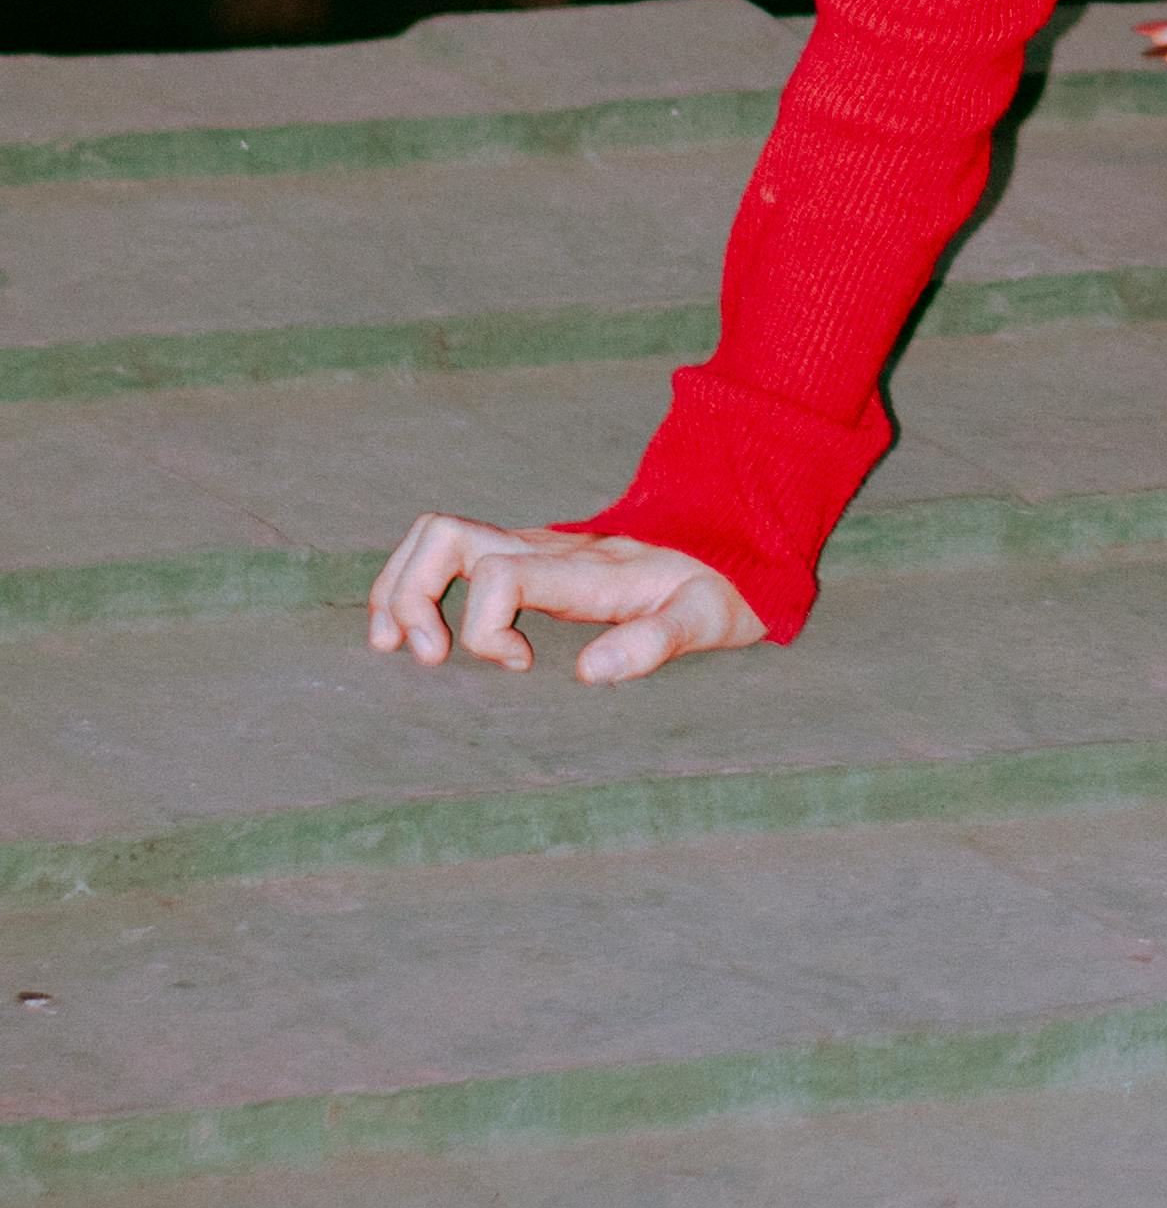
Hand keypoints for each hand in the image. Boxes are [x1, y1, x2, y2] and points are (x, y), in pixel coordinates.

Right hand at [364, 514, 765, 686]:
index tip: (520, 668)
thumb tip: (588, 673)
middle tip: (425, 659)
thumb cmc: (718, 587)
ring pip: (437, 537)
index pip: (502, 573)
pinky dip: (413, 586)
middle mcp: (545, 548)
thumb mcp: (707, 617)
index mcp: (583, 567)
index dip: (488, 628)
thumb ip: (655, 641)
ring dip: (399, 587)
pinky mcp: (524, 557)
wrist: (732, 543)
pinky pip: (450, 553)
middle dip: (411, 594)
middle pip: (445, 535)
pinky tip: (413, 634)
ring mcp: (530, 547)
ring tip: (393, 647)